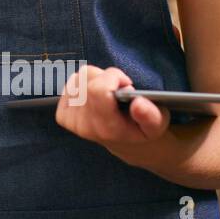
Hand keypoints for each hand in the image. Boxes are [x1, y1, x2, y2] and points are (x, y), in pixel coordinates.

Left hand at [54, 65, 169, 146]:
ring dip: (96, 79)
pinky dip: (84, 83)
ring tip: (109, 93)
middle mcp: (85, 126)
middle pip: (87, 78)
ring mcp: (71, 122)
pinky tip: (96, 95)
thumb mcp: (157, 125)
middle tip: (120, 90)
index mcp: (107, 128)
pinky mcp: (62, 116)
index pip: (98, 89)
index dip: (113, 78)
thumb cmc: (142, 128)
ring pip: (78, 77)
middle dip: (107, 77)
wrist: (124, 141)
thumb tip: (138, 103)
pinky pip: (70, 83)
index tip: (126, 84)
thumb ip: (150, 115)